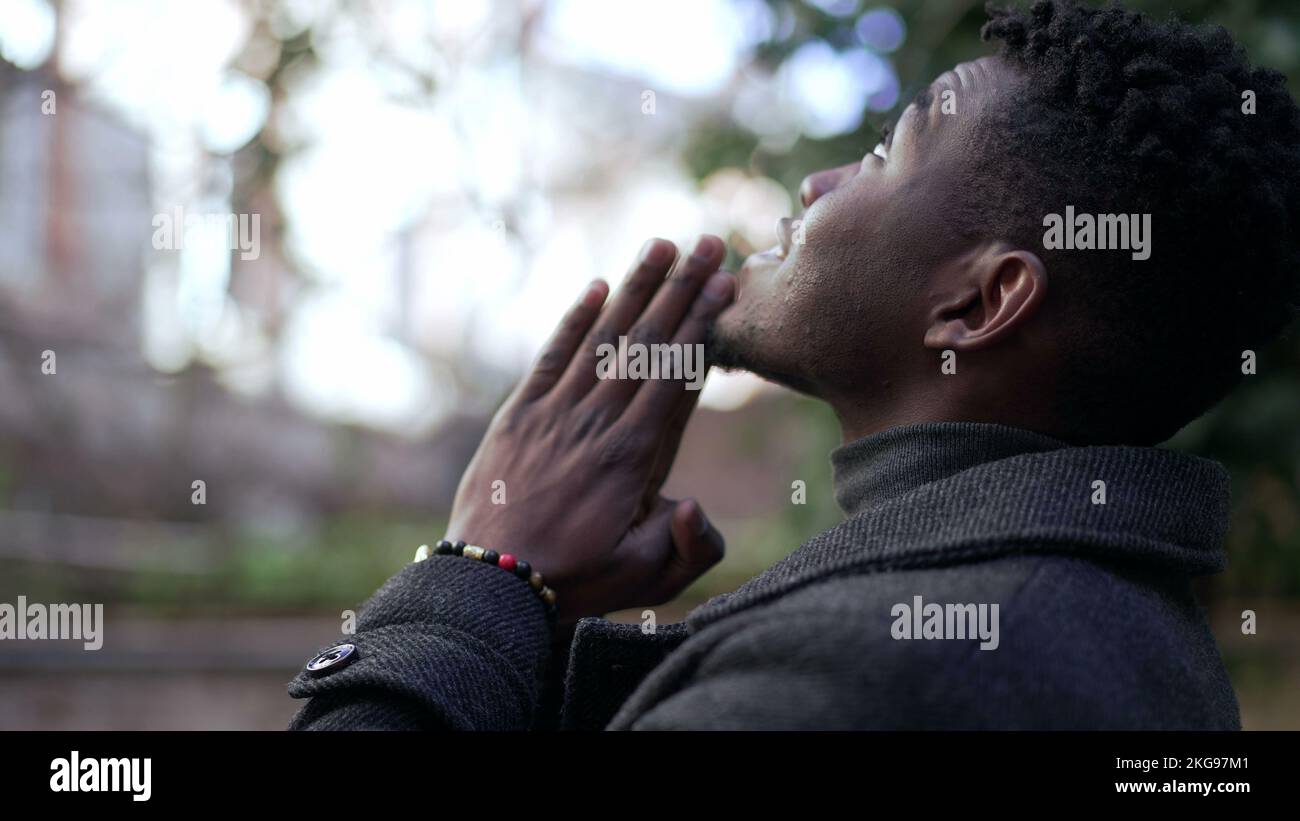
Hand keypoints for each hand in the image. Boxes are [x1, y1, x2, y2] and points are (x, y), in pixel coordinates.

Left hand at [446, 236, 734, 622]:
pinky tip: (596, 287)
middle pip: (645, 344)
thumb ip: (689, 547)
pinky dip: (572, 319)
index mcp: (632, 459)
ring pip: (601, 339)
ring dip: (634, 289)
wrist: (490, 585)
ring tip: (662, 245)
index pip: (674, 376)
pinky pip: (550, 357)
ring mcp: (554, 414)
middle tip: (709, 244)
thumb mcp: (646, 579)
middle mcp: (595, 424)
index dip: (700, 325)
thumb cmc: (576, 582)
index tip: (723, 285)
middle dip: (680, 289)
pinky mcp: (518, 415)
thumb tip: (699, 505)